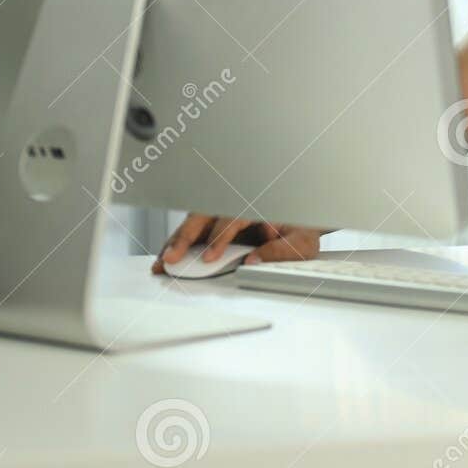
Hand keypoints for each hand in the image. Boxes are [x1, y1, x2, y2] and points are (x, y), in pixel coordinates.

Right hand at [151, 212, 325, 272]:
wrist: (305, 220)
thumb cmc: (302, 231)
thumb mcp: (302, 243)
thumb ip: (281, 251)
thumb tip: (253, 261)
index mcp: (259, 206)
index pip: (233, 218)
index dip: (219, 238)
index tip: (210, 257)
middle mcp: (237, 206)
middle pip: (204, 215)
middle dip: (186, 237)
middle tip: (172, 257)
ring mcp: (224, 214)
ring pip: (194, 221)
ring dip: (176, 241)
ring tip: (162, 261)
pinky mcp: (215, 224)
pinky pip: (193, 231)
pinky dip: (177, 243)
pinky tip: (165, 256)